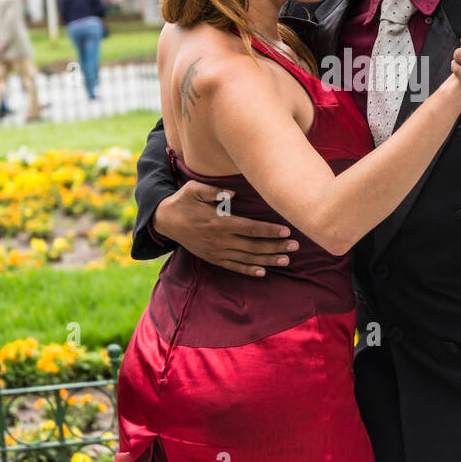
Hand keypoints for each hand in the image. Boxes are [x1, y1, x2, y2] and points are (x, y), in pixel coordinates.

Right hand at [153, 181, 299, 274]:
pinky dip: (249, 270)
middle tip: (296, 246)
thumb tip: (232, 193)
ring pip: (247, 258)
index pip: (250, 228)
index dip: (269, 231)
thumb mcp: (193, 189)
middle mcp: (220, 240)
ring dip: (268, 259)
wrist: (164, 221)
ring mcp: (216, 251)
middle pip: (253, 245)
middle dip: (275, 246)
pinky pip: (233, 266)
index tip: (286, 231)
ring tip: (286, 259)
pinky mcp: (213, 258)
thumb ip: (213, 191)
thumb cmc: (183, 201)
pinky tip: (263, 272)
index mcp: (218, 223)